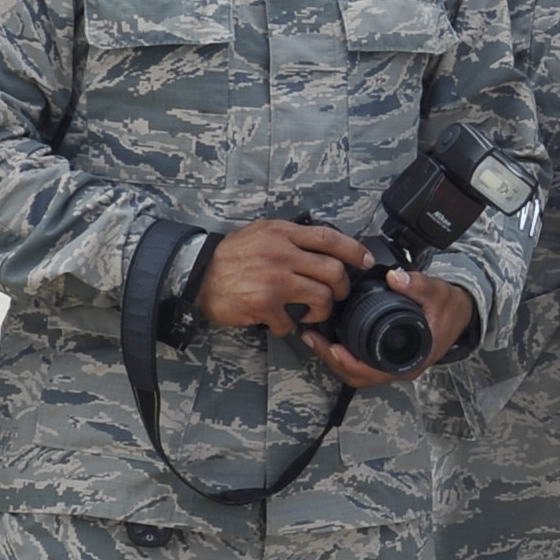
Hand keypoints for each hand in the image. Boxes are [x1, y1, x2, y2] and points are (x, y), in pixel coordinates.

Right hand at [198, 220, 370, 335]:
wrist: (195, 275)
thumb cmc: (229, 257)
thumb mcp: (259, 233)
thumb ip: (288, 237)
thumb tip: (320, 247)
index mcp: (282, 233)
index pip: (329, 238)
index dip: (354, 250)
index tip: (364, 261)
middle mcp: (281, 252)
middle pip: (333, 270)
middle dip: (342, 288)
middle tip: (335, 295)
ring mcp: (274, 278)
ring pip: (321, 297)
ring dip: (320, 311)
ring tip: (308, 313)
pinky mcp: (264, 303)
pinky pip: (290, 321)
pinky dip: (287, 326)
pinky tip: (278, 322)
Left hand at [303, 272, 475, 389]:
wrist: (462, 312)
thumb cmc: (450, 308)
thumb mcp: (437, 293)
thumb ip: (417, 285)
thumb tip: (395, 277)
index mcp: (410, 360)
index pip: (373, 371)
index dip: (349, 363)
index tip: (332, 347)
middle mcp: (399, 368)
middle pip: (357, 375)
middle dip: (332, 360)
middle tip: (313, 339)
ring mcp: (391, 364)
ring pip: (356, 372)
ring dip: (333, 358)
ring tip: (314, 337)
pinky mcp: (386, 357)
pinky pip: (360, 363)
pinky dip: (342, 354)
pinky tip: (329, 337)